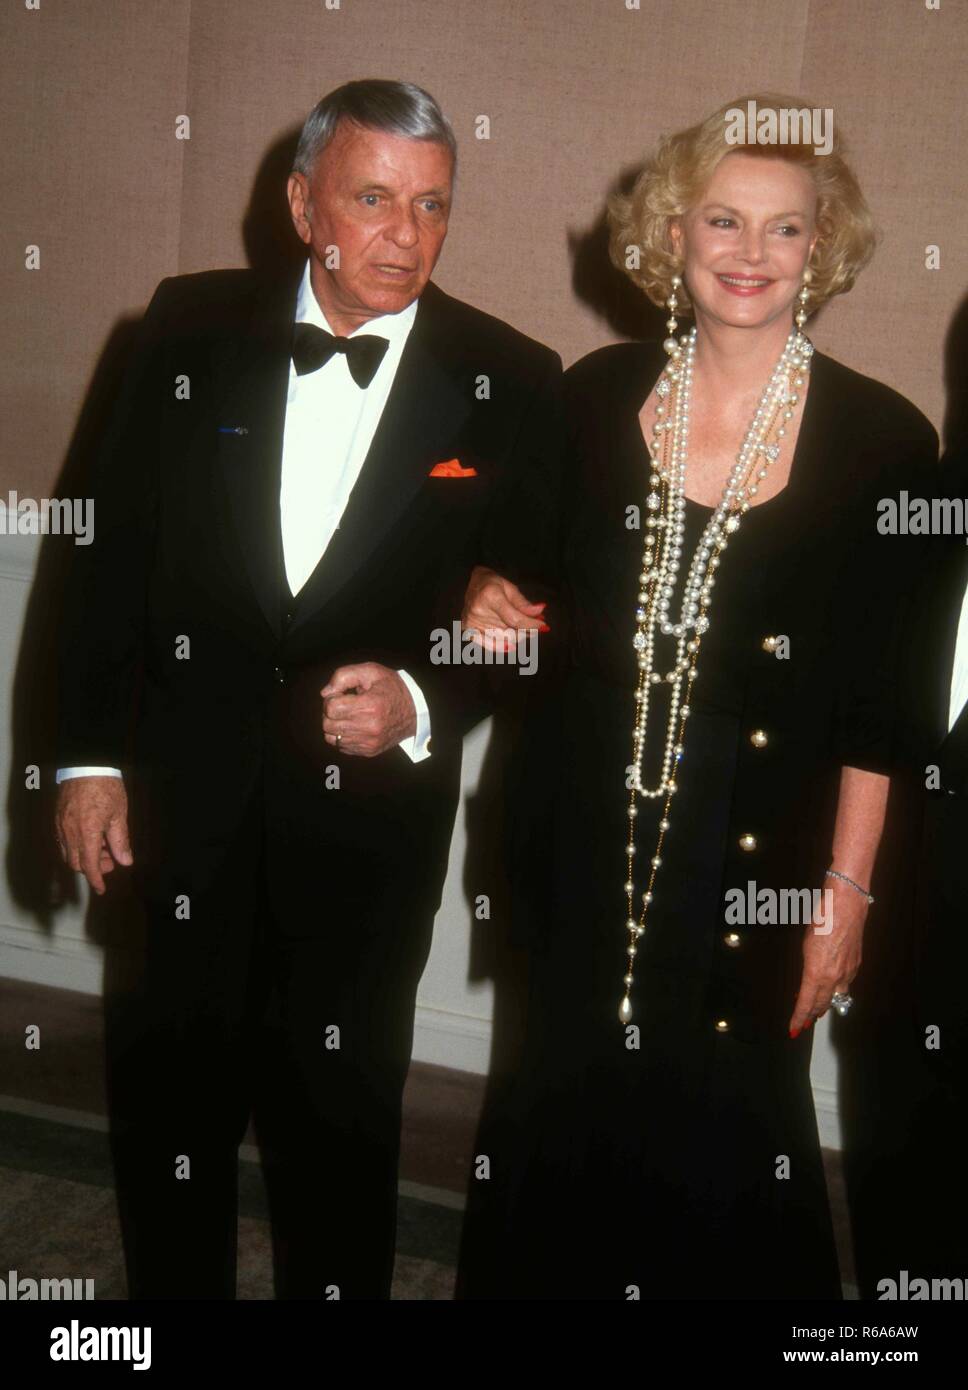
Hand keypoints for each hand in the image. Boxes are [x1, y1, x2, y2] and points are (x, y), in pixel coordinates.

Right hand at [55, 776, 132, 895]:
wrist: (86, 765)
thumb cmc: (106, 788)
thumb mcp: (119, 815)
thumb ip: (121, 841)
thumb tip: (125, 861)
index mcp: (87, 833)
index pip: (89, 865)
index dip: (96, 879)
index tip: (101, 889)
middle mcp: (69, 833)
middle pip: (76, 863)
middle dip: (92, 867)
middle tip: (110, 861)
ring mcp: (60, 826)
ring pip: (68, 853)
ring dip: (83, 857)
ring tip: (102, 847)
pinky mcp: (57, 818)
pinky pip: (63, 841)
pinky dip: (75, 846)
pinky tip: (90, 837)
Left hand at [320, 663, 415, 756]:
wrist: (415, 711)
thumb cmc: (391, 688)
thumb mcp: (371, 671)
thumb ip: (344, 676)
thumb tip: (325, 693)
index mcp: (370, 706)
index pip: (331, 708)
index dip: (331, 698)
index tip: (341, 695)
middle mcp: (369, 727)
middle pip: (328, 724)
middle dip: (330, 712)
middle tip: (343, 704)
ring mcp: (369, 742)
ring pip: (331, 737)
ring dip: (335, 725)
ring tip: (348, 715)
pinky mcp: (369, 751)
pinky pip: (341, 746)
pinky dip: (343, 736)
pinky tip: (354, 725)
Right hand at [461, 565, 548, 653]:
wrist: (472, 582)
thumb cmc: (492, 583)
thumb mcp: (510, 588)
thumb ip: (524, 603)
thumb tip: (540, 612)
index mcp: (490, 596)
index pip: (515, 619)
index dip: (531, 625)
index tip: (544, 626)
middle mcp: (479, 610)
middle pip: (509, 630)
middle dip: (527, 630)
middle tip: (537, 628)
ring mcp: (472, 621)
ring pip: (502, 638)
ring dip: (518, 636)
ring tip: (526, 631)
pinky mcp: (468, 628)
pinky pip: (487, 644)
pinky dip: (500, 647)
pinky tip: (511, 647)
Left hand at [789, 881, 865, 1036]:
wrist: (846, 906)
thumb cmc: (821, 920)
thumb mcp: (806, 945)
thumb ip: (808, 968)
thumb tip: (807, 980)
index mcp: (817, 973)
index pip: (806, 1003)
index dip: (799, 1018)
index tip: (794, 1029)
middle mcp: (834, 977)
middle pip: (822, 1005)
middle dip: (812, 1016)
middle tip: (803, 1024)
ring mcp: (848, 972)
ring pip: (836, 997)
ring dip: (825, 1005)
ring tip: (816, 1012)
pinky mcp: (856, 965)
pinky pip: (845, 984)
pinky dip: (836, 990)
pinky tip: (831, 990)